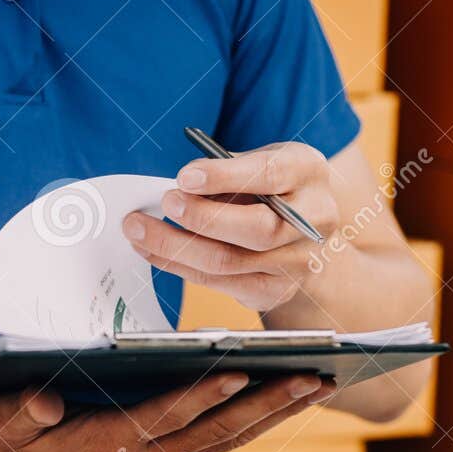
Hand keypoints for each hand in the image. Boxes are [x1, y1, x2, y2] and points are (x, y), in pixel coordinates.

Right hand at [0, 373, 335, 451]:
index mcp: (111, 446)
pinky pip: (225, 436)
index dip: (203, 396)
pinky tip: (290, 393)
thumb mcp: (5, 421)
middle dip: (269, 403)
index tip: (241, 371)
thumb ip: (25, 410)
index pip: (166, 418)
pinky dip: (261, 415)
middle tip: (316, 376)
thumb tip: (45, 397)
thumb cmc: (10, 440)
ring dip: (279, 411)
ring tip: (322, 380)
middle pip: (218, 430)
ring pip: (232, 436)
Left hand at [122, 142, 340, 311]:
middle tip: (164, 203)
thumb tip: (183, 184)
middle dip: (201, 218)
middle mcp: (313, 220)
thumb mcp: (259, 160)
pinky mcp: (274, 291)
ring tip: (139, 229)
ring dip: (175, 246)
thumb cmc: (272, 185)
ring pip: (229, 262)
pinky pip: (219, 283)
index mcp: (308, 173)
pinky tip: (153, 250)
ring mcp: (297, 262)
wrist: (305, 228)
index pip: (270, 176)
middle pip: (256, 230)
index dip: (224, 178)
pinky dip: (179, 266)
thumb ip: (229, 168)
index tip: (184, 177)